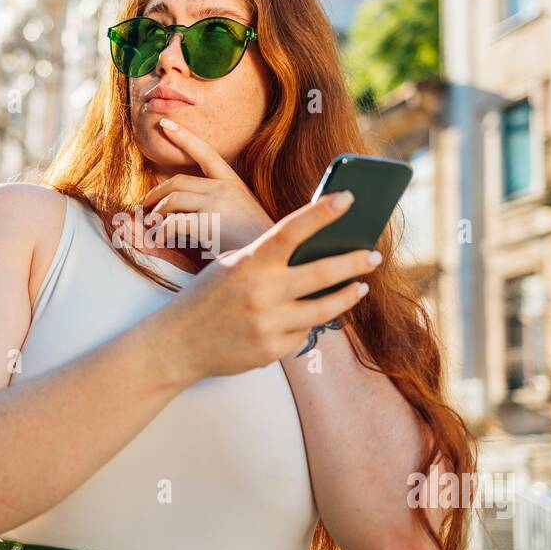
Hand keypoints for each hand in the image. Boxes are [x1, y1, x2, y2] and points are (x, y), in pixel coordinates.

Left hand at [138, 118, 274, 256]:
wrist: (275, 258)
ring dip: (157, 214)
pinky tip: (162, 239)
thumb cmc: (254, 242)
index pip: (205, 152)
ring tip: (152, 227)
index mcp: (233, 183)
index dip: (184, 136)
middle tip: (145, 205)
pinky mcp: (210, 222)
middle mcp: (225, 188)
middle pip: (178, 182)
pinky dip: (162, 231)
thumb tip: (185, 204)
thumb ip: (214, 203)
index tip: (165, 123)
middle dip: (156, 193)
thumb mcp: (239, 213)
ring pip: (173, 200)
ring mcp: (218, 203)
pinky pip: (174, 222)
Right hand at [153, 189, 381, 380]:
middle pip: (322, 274)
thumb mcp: (230, 267)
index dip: (321, 212)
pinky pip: (303, 333)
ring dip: (347, 296)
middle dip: (354, 262)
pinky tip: (306, 316)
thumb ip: (268, 260)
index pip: (290, 230)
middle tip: (374, 254)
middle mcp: (261, 293)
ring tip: (360, 286)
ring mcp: (268, 324)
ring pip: (324, 310)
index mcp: (249, 264)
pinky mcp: (271, 351)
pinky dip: (306, 323)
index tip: (349, 198)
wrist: (176, 345)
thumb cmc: (207, 297)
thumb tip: (315, 251)